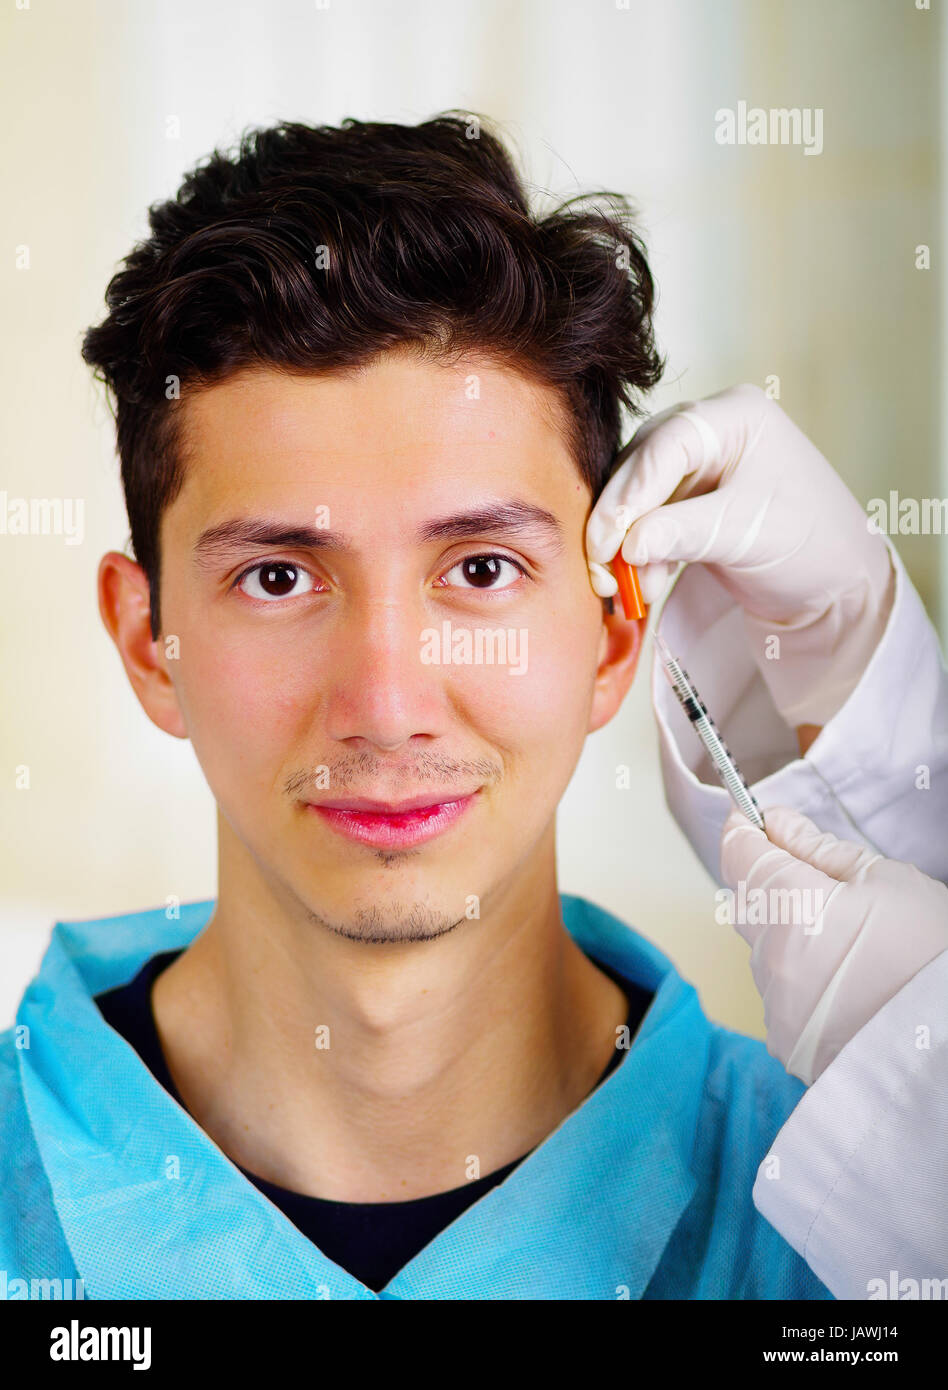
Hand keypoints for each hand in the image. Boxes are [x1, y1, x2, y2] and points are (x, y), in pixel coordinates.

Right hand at [585, 384, 893, 727]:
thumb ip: (680, 533)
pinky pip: (650, 520)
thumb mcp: (743, 534)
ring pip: (639, 497)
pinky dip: (643, 554)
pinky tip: (645, 586)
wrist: (837, 584)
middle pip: (641, 468)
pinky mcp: (690, 500)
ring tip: (628, 589)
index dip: (628, 494)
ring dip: (627, 545)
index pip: (664, 446)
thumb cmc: (809, 543)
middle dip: (618, 523)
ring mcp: (699, 464)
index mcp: (733, 417)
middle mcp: (710, 431)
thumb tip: (626, 544)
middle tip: (602, 568)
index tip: (606, 541)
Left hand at [720, 805, 947, 1084]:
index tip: (751, 819)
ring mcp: (775, 1006)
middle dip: (772, 885)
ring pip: (765, 953)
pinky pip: (780, 996)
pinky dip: (801, 982)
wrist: (947, 1039)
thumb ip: (818, 849)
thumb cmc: (929, 953)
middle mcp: (770, 959)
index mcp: (791, 908)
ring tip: (848, 944)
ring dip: (789, 937)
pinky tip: (844, 982)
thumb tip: (777, 825)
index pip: (739, 856)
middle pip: (750, 905)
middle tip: (818, 882)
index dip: (743, 831)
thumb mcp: (885, 880)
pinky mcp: (786, 1042)